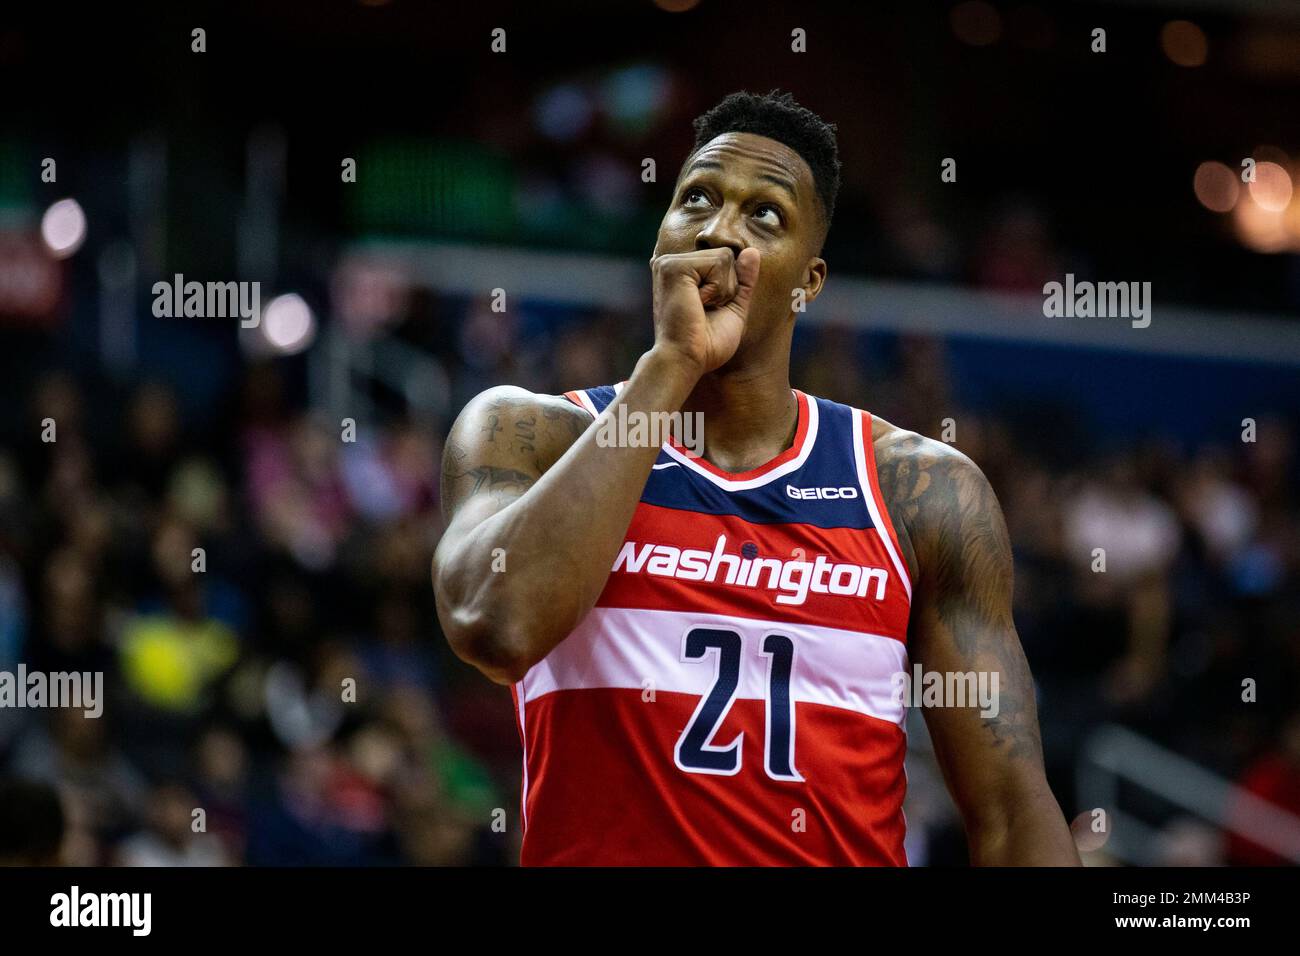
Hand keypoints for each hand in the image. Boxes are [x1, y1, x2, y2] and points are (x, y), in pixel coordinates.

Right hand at [649, 246, 760, 375]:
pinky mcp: (674, 266)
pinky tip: (698, 305)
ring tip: (699, 308)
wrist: (686, 361)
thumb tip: (752, 251)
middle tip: (703, 311)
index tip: (705, 312)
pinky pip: (719, 262)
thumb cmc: (706, 344)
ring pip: (724, 257)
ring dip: (722, 290)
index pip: (724, 260)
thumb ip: (742, 280)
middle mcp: (672, 263)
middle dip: (726, 287)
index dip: (728, 289)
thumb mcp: (733, 308)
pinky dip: (717, 289)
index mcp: (681, 273)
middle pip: (726, 255)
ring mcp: (671, 262)